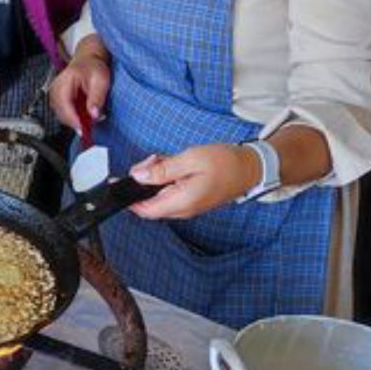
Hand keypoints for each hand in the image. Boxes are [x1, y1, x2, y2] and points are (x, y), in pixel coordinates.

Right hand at [47, 47, 110, 143]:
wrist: (89, 61)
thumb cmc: (93, 67)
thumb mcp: (101, 80)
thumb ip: (97, 97)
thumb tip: (94, 115)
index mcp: (63, 82)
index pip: (64, 106)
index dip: (74, 120)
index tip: (84, 129)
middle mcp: (55, 89)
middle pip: (61, 114)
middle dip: (76, 122)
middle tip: (92, 124)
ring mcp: (55, 95)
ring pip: (62, 116)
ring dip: (76, 120)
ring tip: (90, 116)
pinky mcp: (58, 100)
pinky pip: (64, 114)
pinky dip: (75, 117)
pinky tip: (84, 114)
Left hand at [127, 144, 259, 219]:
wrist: (251, 168)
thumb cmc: (225, 162)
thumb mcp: (190, 159)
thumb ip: (162, 170)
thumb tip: (137, 176)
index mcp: (181, 202)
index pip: (144, 209)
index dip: (129, 197)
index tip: (119, 181)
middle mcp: (183, 209)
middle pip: (149, 202)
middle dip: (143, 181)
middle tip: (152, 161)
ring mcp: (187, 206)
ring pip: (158, 196)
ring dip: (155, 178)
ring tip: (164, 160)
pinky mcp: (191, 199)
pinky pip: (169, 192)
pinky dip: (165, 179)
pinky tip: (172, 164)